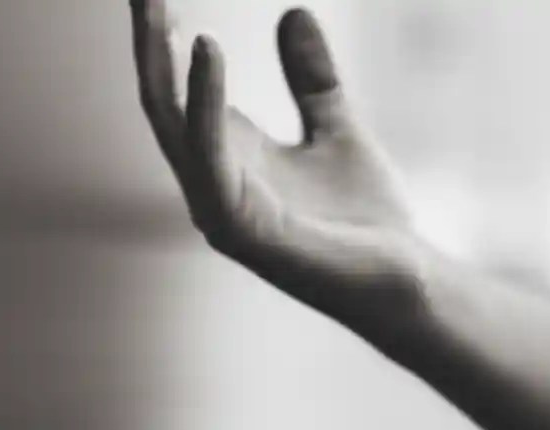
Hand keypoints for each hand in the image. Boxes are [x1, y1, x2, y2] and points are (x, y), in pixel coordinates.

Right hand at [130, 1, 429, 345]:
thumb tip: (292, 11)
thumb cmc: (365, 220)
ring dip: (160, 58)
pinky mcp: (241, 228)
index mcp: (227, 158)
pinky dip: (204, 100)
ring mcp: (219, 208)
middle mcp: (210, 181)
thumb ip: (311, 79)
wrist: (403, 282)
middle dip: (147, 39)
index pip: (179, 89)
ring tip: (158, 2)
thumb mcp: (337, 126)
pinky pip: (209, 155)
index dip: (163, 36)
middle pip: (160, 99)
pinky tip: (207, 47)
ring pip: (171, 122)